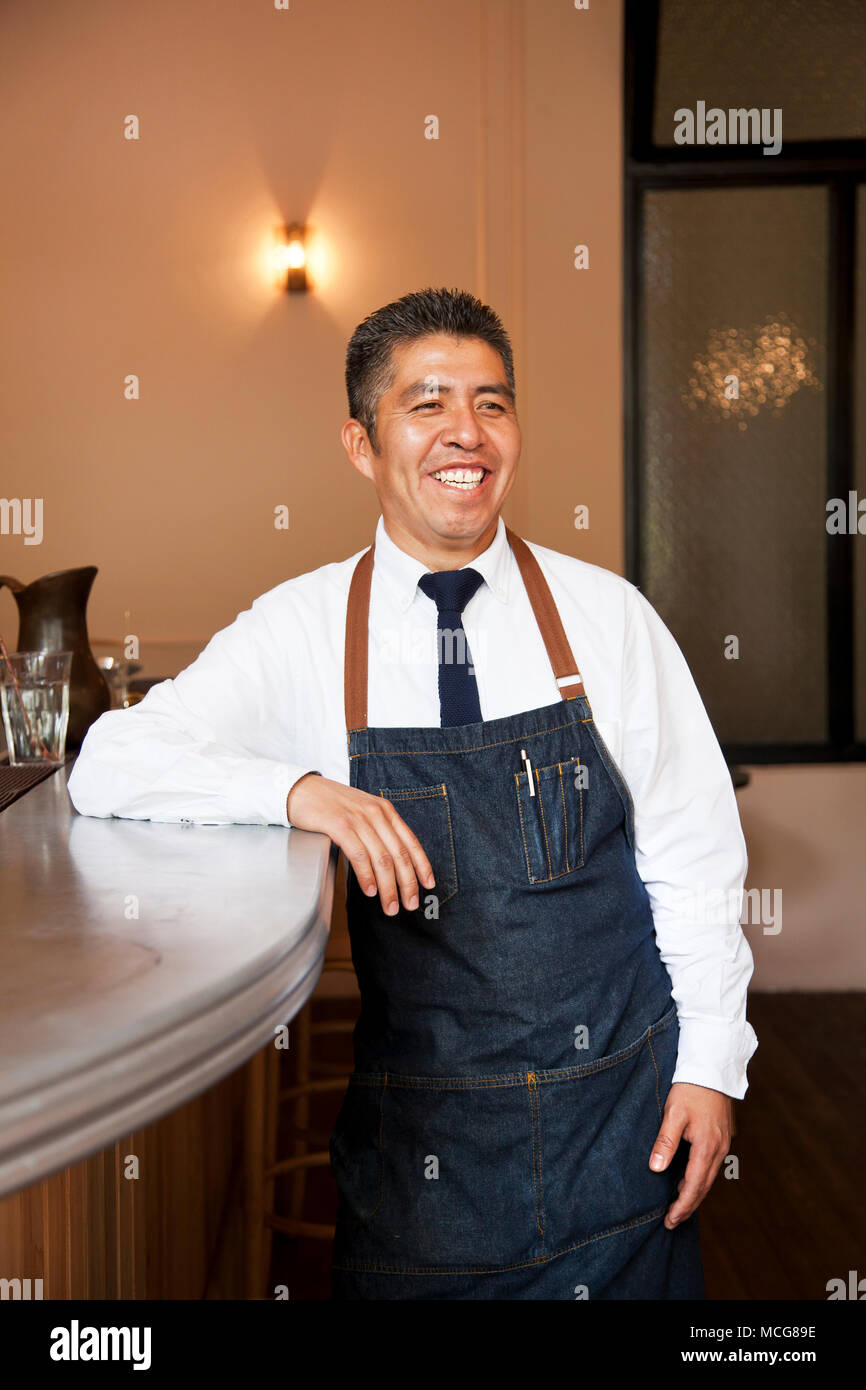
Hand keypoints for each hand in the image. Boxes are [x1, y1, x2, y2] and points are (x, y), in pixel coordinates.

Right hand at [286, 772, 435, 915]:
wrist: (301, 789)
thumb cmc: (330, 804)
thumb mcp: (361, 811)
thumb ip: (377, 829)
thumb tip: (390, 861)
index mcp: (384, 810)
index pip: (411, 841)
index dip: (423, 865)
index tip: (429, 885)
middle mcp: (375, 813)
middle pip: (399, 854)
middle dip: (407, 883)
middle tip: (409, 904)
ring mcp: (358, 819)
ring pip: (382, 859)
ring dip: (388, 887)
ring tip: (390, 906)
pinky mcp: (339, 825)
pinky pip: (359, 855)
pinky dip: (367, 876)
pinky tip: (370, 890)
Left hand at [649, 1082, 732, 1228]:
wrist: (712, 1067)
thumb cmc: (690, 1088)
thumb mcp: (673, 1113)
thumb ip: (665, 1141)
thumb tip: (656, 1169)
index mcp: (707, 1146)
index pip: (694, 1186)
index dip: (682, 1206)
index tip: (670, 1220)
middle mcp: (720, 1149)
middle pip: (704, 1186)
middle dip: (688, 1205)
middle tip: (672, 1221)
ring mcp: (724, 1143)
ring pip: (709, 1176)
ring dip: (695, 1192)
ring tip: (678, 1204)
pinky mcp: (724, 1136)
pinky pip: (712, 1164)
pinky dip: (701, 1177)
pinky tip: (689, 1177)